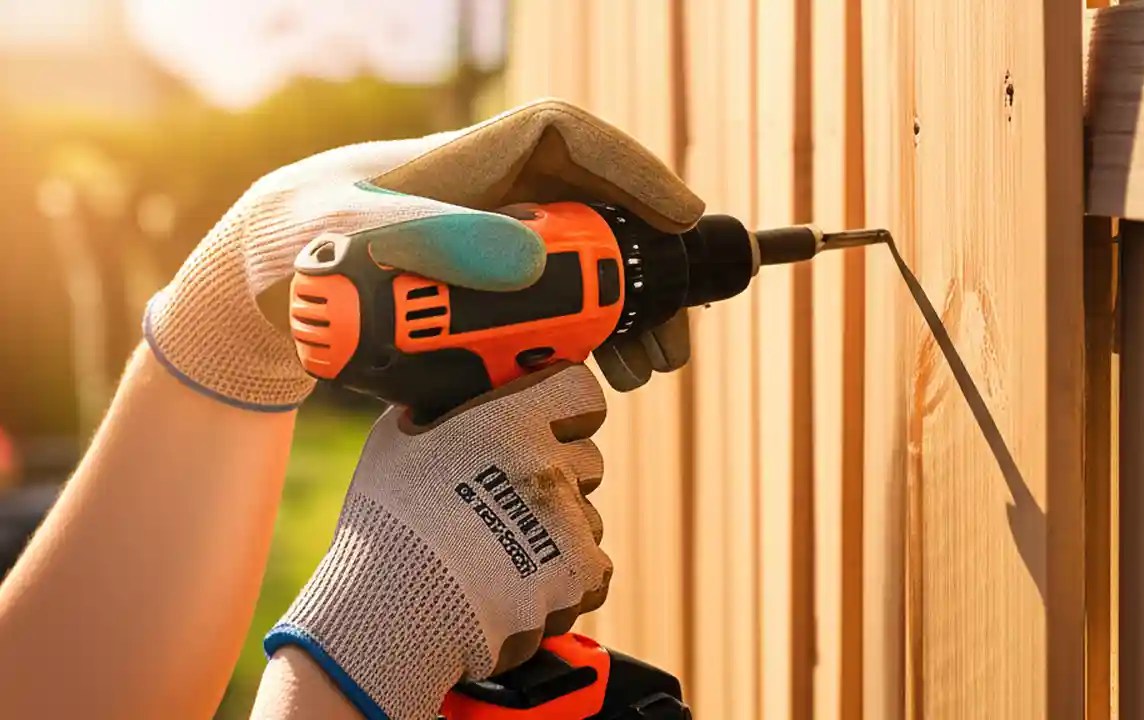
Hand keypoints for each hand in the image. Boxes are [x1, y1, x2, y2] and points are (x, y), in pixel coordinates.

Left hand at [145, 99, 703, 410]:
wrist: (262, 281)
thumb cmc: (300, 238)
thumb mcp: (359, 238)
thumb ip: (438, 242)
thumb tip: (535, 263)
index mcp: (475, 159)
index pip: (571, 139)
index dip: (635, 171)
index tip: (681, 217)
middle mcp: (497, 196)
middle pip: (599, 216)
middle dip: (648, 270)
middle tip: (674, 334)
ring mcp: (495, 244)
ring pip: (588, 267)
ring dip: (629, 315)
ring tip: (649, 368)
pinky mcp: (486, 289)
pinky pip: (554, 306)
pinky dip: (587, 338)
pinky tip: (601, 375)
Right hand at [264, 363, 611, 718]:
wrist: (390, 609)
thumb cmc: (387, 523)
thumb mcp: (400, 437)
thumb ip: (445, 407)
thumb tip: (454, 388)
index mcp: (510, 421)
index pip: (580, 394)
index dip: (566, 411)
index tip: (549, 425)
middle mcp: (548, 465)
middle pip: (588, 459)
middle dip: (559, 477)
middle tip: (511, 502)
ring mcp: (568, 522)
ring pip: (589, 519)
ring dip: (560, 533)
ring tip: (503, 555)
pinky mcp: (578, 576)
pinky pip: (592, 571)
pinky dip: (566, 583)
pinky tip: (520, 586)